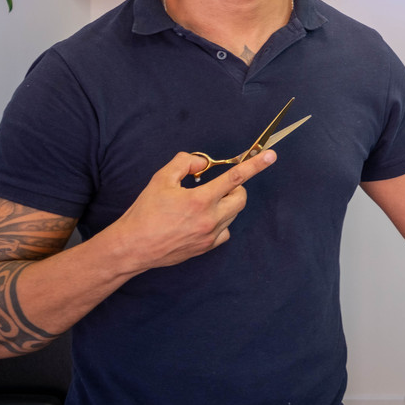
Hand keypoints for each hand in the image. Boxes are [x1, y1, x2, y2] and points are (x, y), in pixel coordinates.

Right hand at [109, 150, 276, 272]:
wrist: (133, 246)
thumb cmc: (144, 212)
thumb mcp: (161, 179)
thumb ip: (185, 164)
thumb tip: (202, 162)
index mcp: (200, 200)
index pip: (236, 178)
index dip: (255, 165)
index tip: (271, 156)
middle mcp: (210, 219)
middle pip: (241, 198)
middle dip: (236, 188)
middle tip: (219, 186)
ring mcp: (210, 236)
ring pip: (234, 214)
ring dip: (226, 203)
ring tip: (204, 202)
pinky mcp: (206, 248)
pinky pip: (225, 231)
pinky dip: (221, 222)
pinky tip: (203, 219)